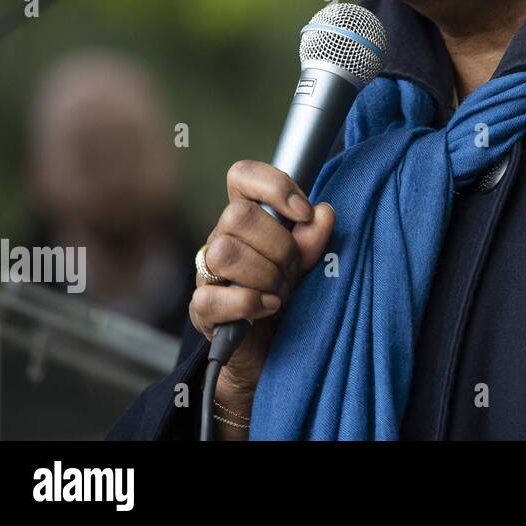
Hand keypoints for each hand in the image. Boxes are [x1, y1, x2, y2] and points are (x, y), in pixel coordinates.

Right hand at [188, 159, 334, 438]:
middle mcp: (221, 238)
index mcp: (247, 217)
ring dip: (265, 275)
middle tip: (292, 269)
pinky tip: (269, 308)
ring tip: (282, 291)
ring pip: (224, 252)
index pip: (242, 175)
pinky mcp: (202, 309)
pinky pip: (215, 296)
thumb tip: (323, 212)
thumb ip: (315, 238)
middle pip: (236, 215)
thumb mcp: (308, 264)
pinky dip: (251, 302)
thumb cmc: (289, 296)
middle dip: (278, 245)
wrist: (273, 350)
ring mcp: (207, 273)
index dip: (274, 186)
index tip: (304, 213)